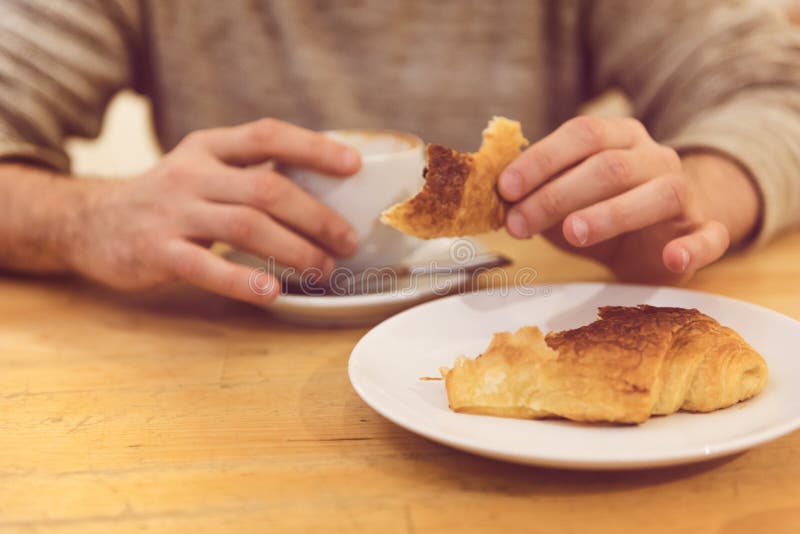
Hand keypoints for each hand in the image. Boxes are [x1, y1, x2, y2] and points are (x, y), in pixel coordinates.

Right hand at [67, 118, 360, 302]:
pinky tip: (273, 291)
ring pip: (246, 225)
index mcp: (209, 147)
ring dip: (294, 249)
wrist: (91, 222)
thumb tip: (324, 187)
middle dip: (316, 216)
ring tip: (323, 269)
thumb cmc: (168, 199)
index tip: (354, 166)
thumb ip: (250, 173)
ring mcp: (173, 212)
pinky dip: (244, 279)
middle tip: (347, 241)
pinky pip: (207, 265)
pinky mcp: (157, 250)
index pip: (268, 135)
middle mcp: (191, 173)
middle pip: (266, 188)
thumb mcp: (202, 169)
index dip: (313, 148)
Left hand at [498, 116, 759, 282]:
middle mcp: (654, 158)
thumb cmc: (603, 210)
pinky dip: (694, 247)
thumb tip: (496, 198)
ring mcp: (684, 194)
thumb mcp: (564, 198)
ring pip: (658, 194)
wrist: (663, 233)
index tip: (505, 189)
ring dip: (612, 213)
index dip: (540, 160)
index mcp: (619, 138)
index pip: (581, 134)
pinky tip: (673, 259)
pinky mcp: (703, 230)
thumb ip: (536, 193)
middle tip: (519, 225)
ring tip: (574, 233)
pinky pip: (710, 236)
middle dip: (557, 195)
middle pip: (609, 166)